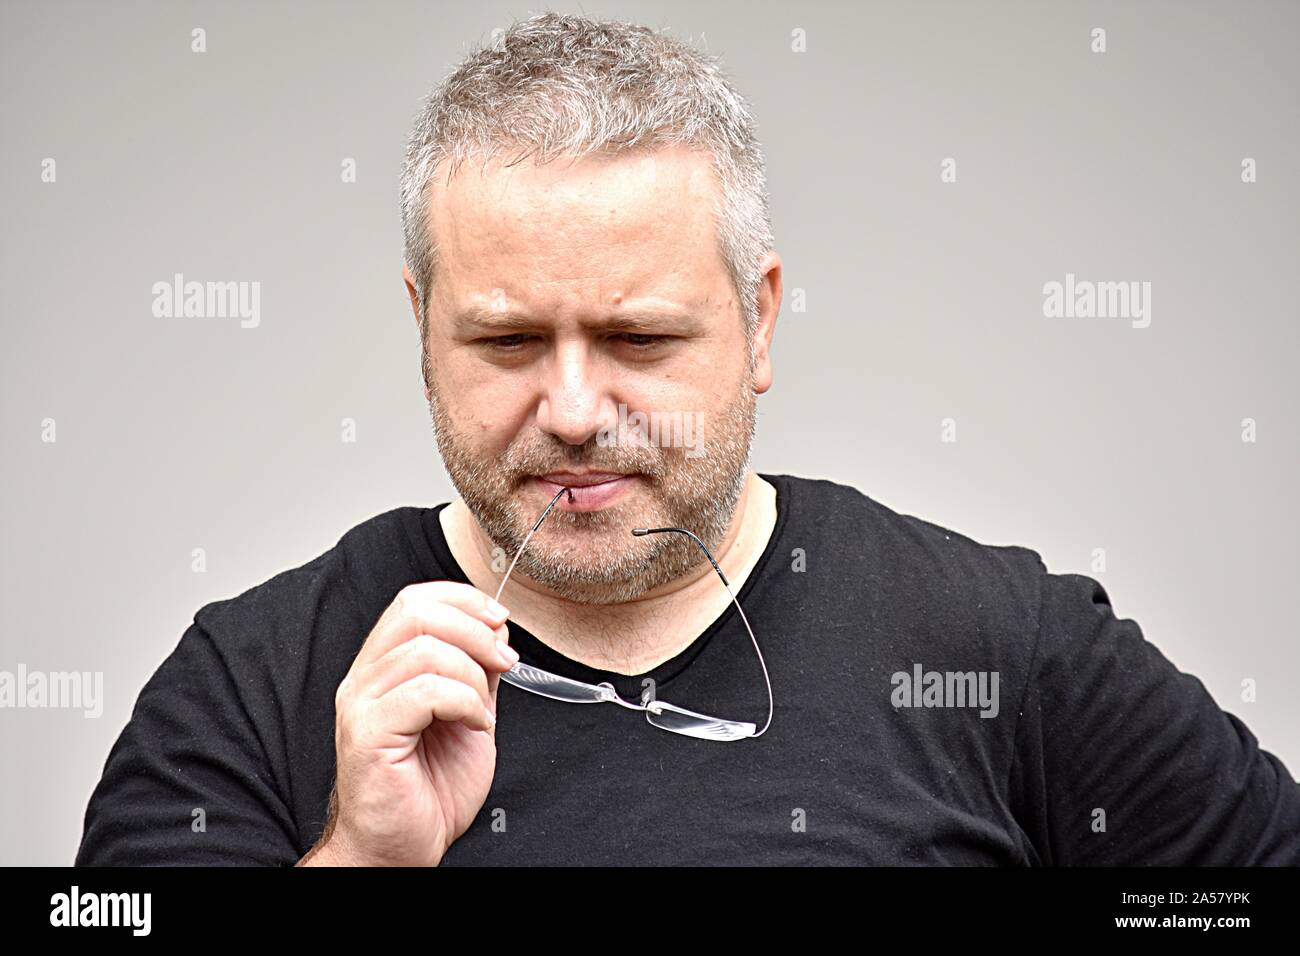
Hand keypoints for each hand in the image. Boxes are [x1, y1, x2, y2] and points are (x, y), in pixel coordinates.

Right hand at [298, 582, 517, 865]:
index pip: (414, 601)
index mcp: (383, 668)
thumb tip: (496, 632)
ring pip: (425, 650)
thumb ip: (476, 672)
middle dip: (474, 629)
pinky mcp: (369, 734)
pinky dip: (466, 702)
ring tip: (484, 711)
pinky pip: (425, 691)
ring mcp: (361, 705)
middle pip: (416, 612)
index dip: (463, 600)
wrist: (402, 848)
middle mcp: (364, 680)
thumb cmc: (429, 790)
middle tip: (504, 660)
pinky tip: (475, 725)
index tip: (499, 620)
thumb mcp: (468, 714)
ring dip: (474, 675)